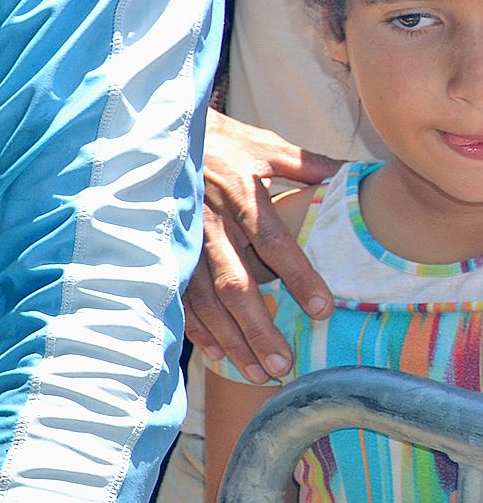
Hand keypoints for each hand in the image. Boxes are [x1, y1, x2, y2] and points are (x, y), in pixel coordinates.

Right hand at [185, 110, 343, 379]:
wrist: (150, 132)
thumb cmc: (214, 141)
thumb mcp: (260, 145)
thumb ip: (303, 164)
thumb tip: (351, 174)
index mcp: (240, 194)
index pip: (273, 242)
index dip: (298, 276)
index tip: (322, 310)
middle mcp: (209, 222)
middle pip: (236, 283)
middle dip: (258, 327)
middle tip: (283, 363)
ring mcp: (181, 239)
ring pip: (205, 298)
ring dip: (230, 336)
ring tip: (256, 370)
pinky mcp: (161, 249)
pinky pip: (177, 294)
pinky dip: (195, 325)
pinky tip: (216, 352)